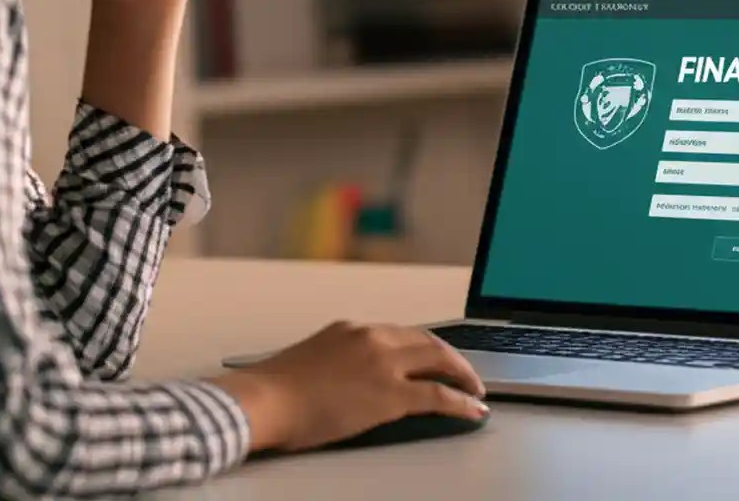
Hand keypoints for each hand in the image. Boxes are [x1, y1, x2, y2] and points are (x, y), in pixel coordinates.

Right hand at [213, 322, 488, 451]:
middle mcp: (373, 337)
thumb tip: (356, 378)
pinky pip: (438, 395)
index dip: (426, 348)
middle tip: (466, 374)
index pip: (403, 333)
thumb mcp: (314, 361)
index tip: (436, 359)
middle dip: (452, 358)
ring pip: (440, 361)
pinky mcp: (390, 393)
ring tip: (475, 390)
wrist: (263, 400)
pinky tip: (473, 409)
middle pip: (429, 342)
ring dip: (463, 376)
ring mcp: (384, 363)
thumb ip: (341, 360)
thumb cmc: (275, 390)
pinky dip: (462, 402)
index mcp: (353, 329)